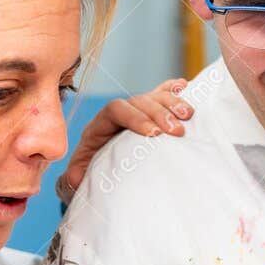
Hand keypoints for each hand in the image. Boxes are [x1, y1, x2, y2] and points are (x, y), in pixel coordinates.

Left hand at [57, 78, 191, 201]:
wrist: (100, 171)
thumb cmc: (92, 173)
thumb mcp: (81, 175)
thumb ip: (76, 174)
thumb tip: (75, 176)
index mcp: (100, 124)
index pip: (116, 109)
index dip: (136, 118)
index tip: (154, 133)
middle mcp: (120, 113)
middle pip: (140, 101)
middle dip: (160, 113)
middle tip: (177, 130)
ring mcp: (137, 111)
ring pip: (154, 96)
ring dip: (173, 103)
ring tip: (189, 115)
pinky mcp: (151, 115)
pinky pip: (163, 95)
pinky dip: (175, 91)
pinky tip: (187, 88)